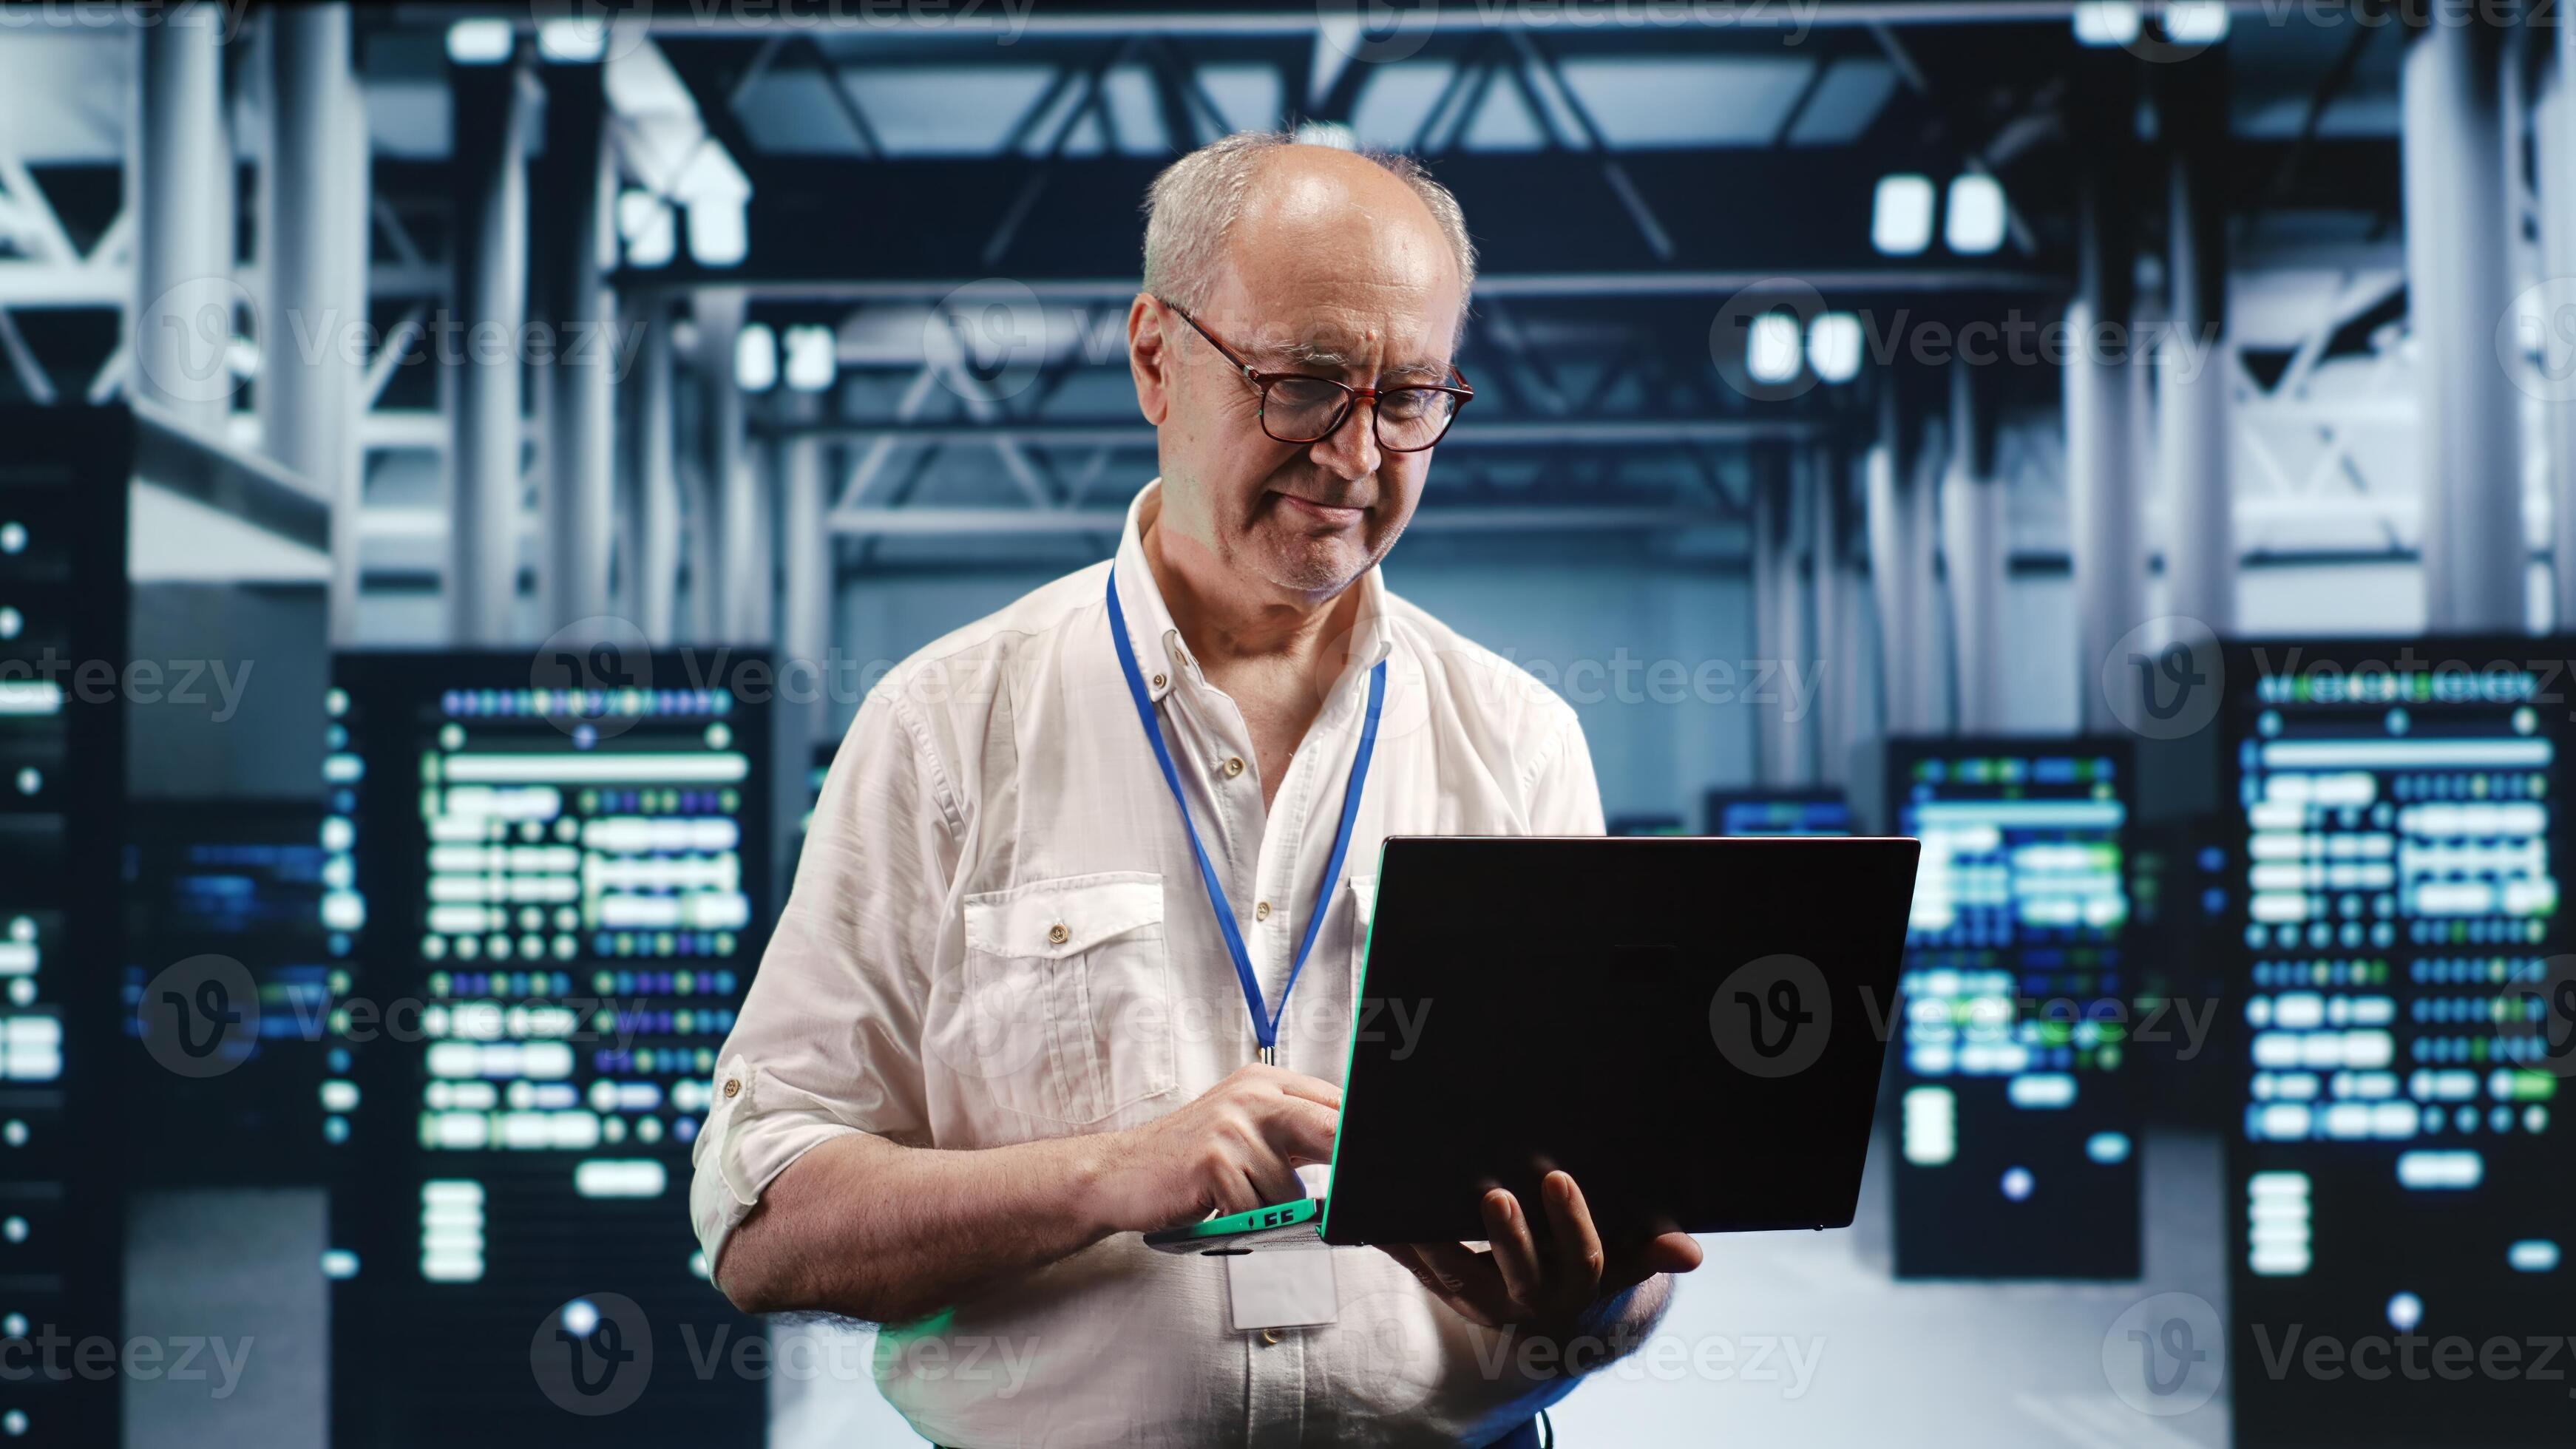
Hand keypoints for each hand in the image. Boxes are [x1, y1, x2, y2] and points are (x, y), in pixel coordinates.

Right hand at [1093, 1064, 1340, 1232]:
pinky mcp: (1215, 1162)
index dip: (1356, 1140)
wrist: (1121, 1172)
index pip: (1335, 1103)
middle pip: (1329, 1131)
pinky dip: (1241, 1222)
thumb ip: (1295, 1132)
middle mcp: (1252, 1096)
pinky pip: (1255, 1211)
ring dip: (1268, 1209)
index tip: (1371, 1165)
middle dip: (1340, 1168)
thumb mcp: (1246, 1127)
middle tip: (1347, 1194)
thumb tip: (1352, 1153)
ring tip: (1237, 1198)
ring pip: (1289, 1190)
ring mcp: (1232, 1127)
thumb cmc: (1188, 1156)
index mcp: (1266, 1081)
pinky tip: (1219, 1208)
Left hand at [1377, 1170, 1703, 1342]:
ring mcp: (1483, 1299)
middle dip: (1506, 1235)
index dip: (1569, 1221)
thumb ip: (1650, 1251)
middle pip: (1517, 1274)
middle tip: (1493, 1193)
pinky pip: (1420, 1270)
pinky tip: (1379, 1212)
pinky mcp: (1445, 1290)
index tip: (1557, 1177)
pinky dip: (1399, 1243)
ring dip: (1436, 1245)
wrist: (1548, 1316)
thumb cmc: (1586, 1262)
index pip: (1580, 1259)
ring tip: (1420, 1208)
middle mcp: (1529, 1301)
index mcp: (1576, 1286)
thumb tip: (1691, 1253)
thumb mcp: (1624, 1257)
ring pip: (1457, 1276)